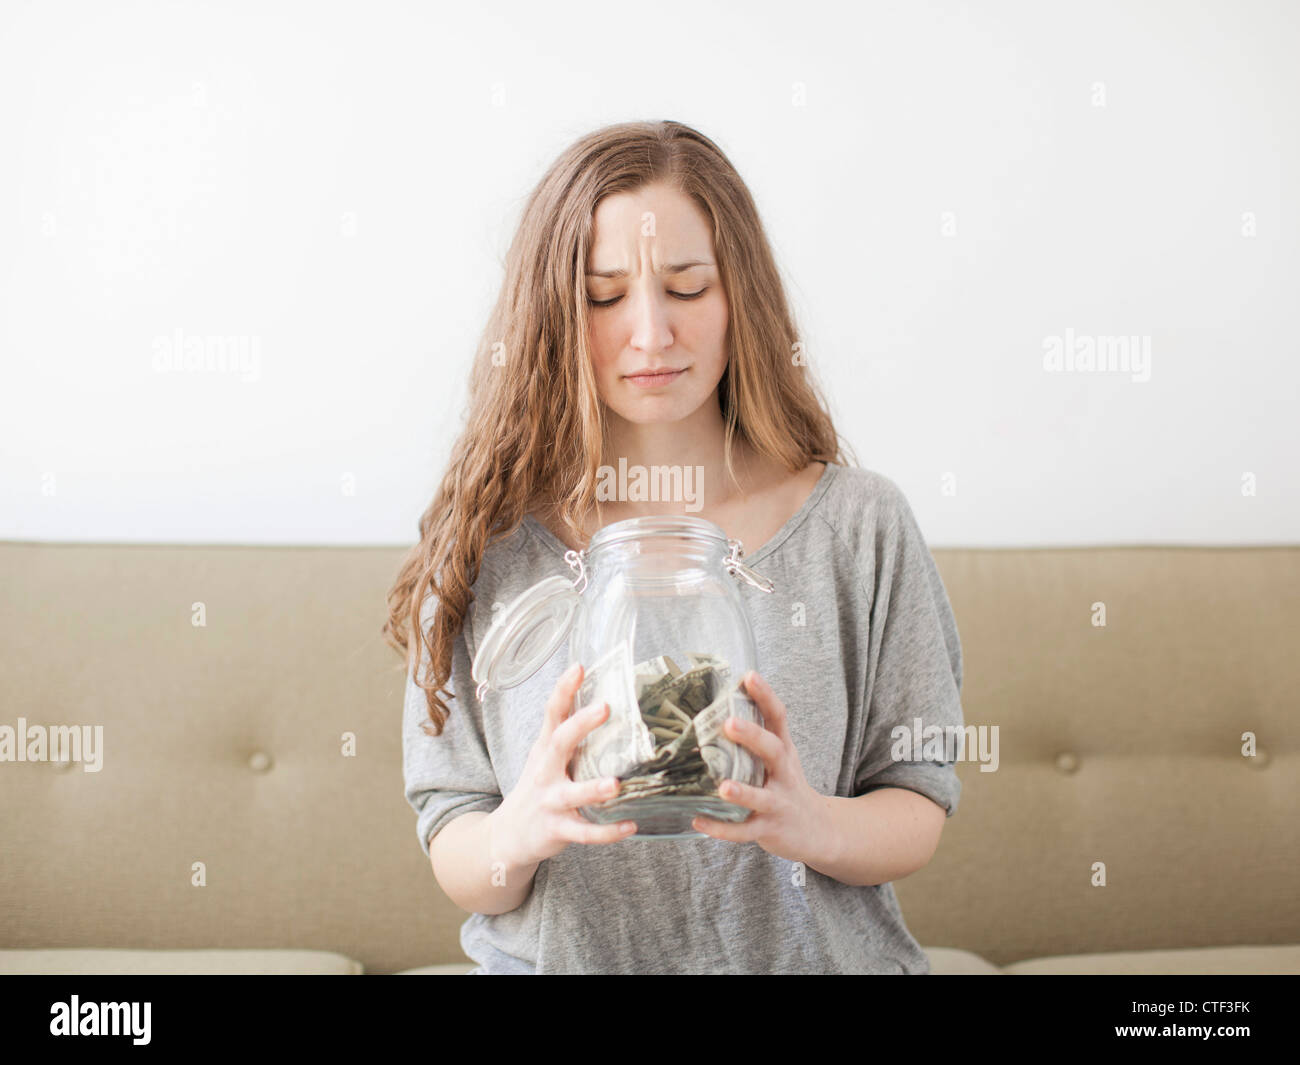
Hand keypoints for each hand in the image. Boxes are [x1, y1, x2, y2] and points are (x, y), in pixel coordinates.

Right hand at [491, 662, 636, 866]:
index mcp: (546, 749)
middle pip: (559, 743)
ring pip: (571, 794)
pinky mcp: (557, 830)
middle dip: (580, 725)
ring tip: (616, 784)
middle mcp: (545, 771)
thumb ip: (570, 733)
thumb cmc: (540, 786)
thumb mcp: (547, 756)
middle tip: (605, 707)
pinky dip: (607, 832)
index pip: (552, 713)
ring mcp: (550, 801)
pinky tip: (630, 825)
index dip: (564, 689)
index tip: (579, 667)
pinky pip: (583, 832)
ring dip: (593, 789)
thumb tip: (606, 698)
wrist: (510, 834)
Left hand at [691, 671, 830, 861]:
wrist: (816, 830)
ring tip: (723, 787)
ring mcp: (778, 803)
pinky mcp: (769, 830)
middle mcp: (783, 774)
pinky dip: (722, 829)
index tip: (749, 676)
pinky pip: (745, 831)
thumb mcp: (779, 759)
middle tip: (729, 723)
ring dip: (743, 792)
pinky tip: (698, 822)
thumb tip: (715, 707)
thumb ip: (755, 737)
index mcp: (783, 751)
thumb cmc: (785, 786)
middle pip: (773, 751)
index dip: (765, 696)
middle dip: (753, 737)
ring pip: (761, 797)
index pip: (778, 718)